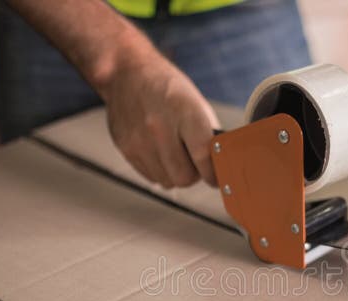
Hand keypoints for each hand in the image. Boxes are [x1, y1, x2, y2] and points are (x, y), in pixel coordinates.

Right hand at [103, 54, 219, 188]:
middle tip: (195, 164)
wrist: (128, 73)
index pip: (203, 157)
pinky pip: (151, 177)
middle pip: (184, 177)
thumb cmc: (166, 86)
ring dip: (176, 174)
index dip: (213, 173)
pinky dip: (160, 171)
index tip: (217, 177)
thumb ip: (208, 134)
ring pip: (167, 181)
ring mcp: (140, 140)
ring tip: (176, 155)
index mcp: (184, 112)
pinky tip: (160, 153)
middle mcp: (160, 127)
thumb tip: (221, 162)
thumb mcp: (196, 102)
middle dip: (194, 175)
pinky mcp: (126, 148)